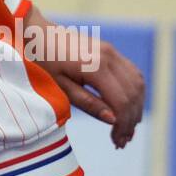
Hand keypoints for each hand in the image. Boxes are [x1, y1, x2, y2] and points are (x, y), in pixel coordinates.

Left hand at [22, 4, 146, 148]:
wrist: (38, 33)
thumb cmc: (44, 61)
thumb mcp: (60, 86)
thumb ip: (87, 103)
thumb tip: (113, 119)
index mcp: (96, 66)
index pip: (121, 101)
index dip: (123, 125)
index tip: (117, 142)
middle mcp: (109, 57)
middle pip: (133, 94)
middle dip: (131, 120)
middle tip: (122, 141)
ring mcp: (112, 51)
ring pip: (137, 84)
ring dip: (136, 108)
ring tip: (126, 128)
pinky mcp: (111, 51)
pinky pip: (132, 73)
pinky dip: (134, 92)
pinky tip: (127, 107)